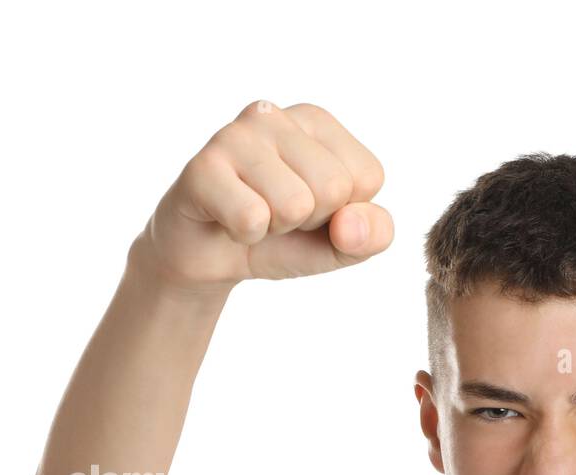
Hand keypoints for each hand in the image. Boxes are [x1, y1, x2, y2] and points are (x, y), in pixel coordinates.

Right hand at [131, 100, 392, 292]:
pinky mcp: (203, 166)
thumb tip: (349, 223)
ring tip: (253, 213)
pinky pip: (252, 219)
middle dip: (310, 220)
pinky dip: (245, 236)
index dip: (343, 212)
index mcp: (316, 121)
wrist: (211, 258)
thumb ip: (373, 234)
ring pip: (294, 205)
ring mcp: (235, 135)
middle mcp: (275, 115)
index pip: (368, 177)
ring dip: (276, 228)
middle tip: (277, 214)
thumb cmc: (282, 238)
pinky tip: (227, 219)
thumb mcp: (342, 243)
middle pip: (333, 188)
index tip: (310, 209)